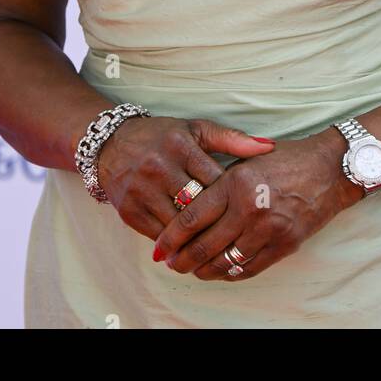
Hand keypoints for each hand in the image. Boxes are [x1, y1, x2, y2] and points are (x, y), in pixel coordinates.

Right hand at [95, 115, 274, 238]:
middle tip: (238, 237)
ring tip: (219, 249)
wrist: (112, 144)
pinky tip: (191, 250)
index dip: (233, 198)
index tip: (247, 209)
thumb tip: (269, 147)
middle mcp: (159, 167)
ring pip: (179, 226)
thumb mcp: (195, 130)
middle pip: (198, 206)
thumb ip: (232, 140)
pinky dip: (176, 245)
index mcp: (180, 145)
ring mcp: (142, 190)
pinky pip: (159, 236)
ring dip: (198, 240)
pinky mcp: (129, 211)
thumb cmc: (162, 137)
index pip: (215, 180)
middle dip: (218, 223)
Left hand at [152, 125, 362, 281]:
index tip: (160, 247)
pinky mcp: (285, 244)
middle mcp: (249, 207)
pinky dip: (230, 273)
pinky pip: (249, 268)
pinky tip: (220, 271)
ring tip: (192, 270)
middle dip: (182, 259)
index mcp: (235, 181)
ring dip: (204, 270)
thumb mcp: (248, 158)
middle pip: (204, 244)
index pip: (193, 216)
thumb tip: (187, 202)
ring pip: (225, 261)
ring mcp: (268, 229)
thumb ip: (220, 179)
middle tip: (170, 264)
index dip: (171, 236)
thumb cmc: (286, 159)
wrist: (330, 169)